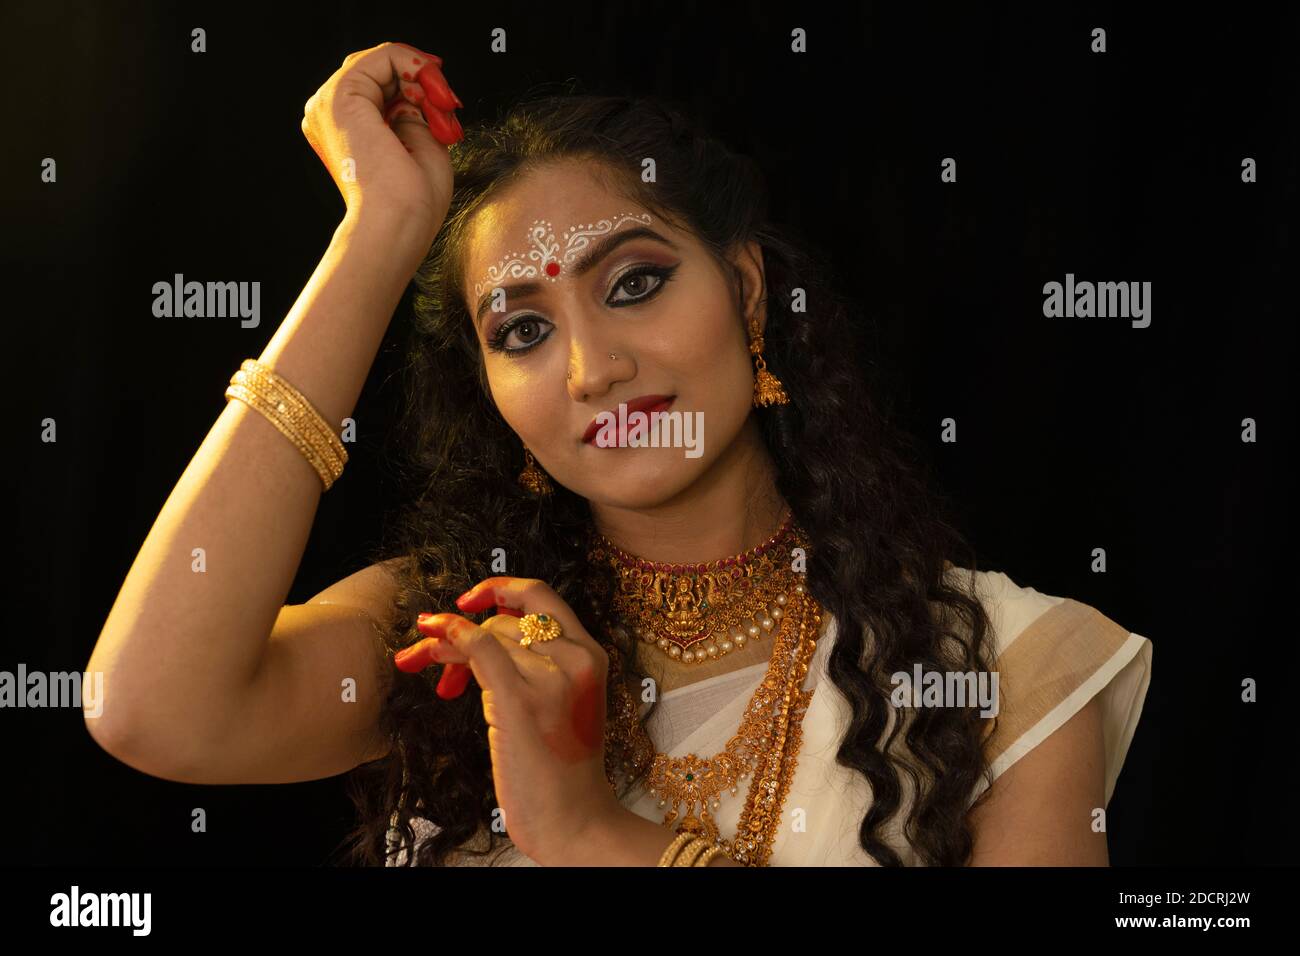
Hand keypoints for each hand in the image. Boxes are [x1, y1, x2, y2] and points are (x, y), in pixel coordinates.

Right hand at [300, 41, 460, 247]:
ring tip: (441, 108)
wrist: (397, 224)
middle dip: (423, 80)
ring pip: (383, 60)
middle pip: (381, 71)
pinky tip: (432, 96)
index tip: (449, 106)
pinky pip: (384, 55)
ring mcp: (330, 104)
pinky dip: (416, 67)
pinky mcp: (340, 96)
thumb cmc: (412, 202)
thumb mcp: (421, 144)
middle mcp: (330, 114)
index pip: (382, 87)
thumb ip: (414, 112)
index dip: (420, 86)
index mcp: (346, 129)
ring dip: (423, 77)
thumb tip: (418, 86)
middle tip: (448, 106)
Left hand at [394, 576, 622, 865]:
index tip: (470, 601)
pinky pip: (479, 648)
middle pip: (503, 621)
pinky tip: (427, 639)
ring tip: (420, 663)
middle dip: (462, 633)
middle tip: (432, 659)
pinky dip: (450, 636)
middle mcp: (575, 658)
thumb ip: (538, 666)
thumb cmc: (563, 770)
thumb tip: (480, 637)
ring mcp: (549, 678)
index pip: (542, 597)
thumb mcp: (565, 703)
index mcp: (591, 655)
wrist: (574, 820)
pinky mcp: (520, 700)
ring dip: (444, 646)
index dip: (501, 588)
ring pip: (485, 635)